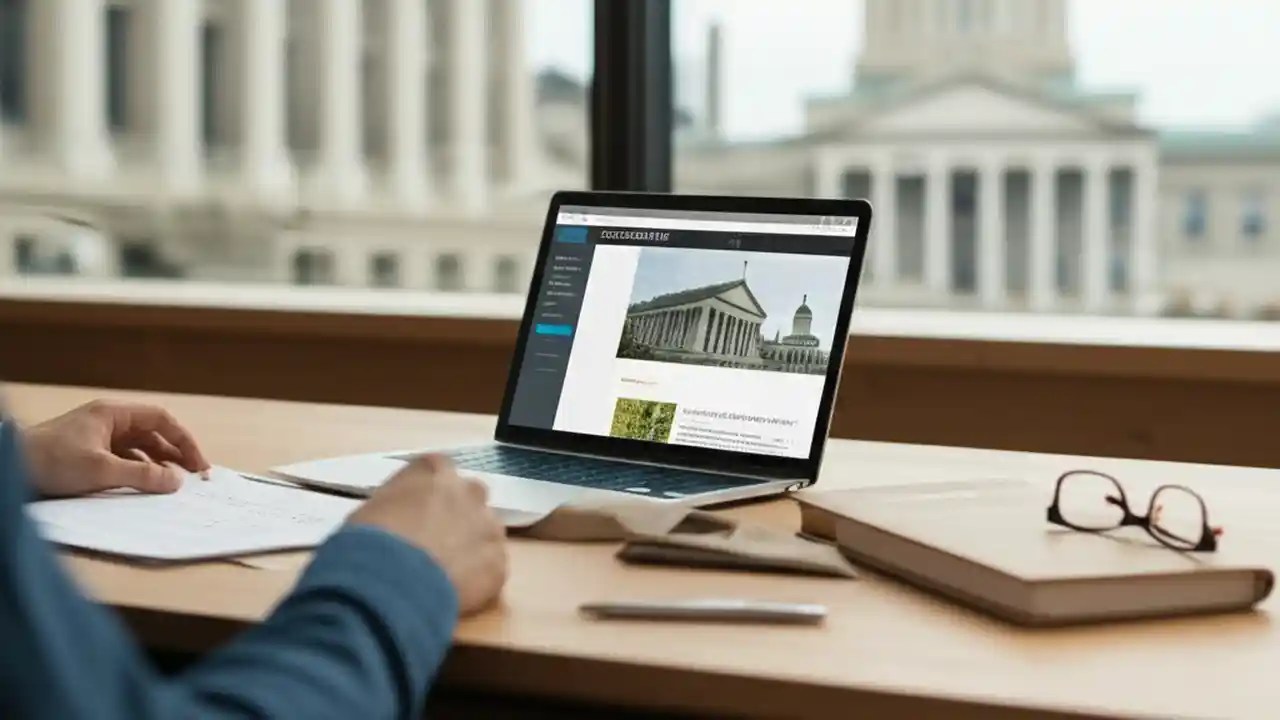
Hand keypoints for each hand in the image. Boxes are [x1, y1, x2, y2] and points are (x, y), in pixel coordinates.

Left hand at [21, 400, 210, 497]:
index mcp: (112, 413)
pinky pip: (123, 459)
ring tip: (172, 483)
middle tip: (193, 476)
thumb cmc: (50, 462)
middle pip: (152, 433)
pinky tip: (144, 486)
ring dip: (157, 464)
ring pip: (138, 448)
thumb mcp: (101, 470)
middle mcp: (107, 421)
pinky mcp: (87, 454)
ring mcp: (96, 437)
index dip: (184, 440)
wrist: (7, 468)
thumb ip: (142, 476)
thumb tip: (177, 481)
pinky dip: (138, 471)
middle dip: (175, 453)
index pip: (161, 419)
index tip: (198, 464)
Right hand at [348, 455, 507, 615]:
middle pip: (470, 496)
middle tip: (436, 540)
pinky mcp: (499, 562)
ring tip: (446, 572)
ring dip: (471, 545)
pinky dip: (478, 579)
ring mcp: (488, 526)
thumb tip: (401, 518)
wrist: (389, 583)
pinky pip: (491, 567)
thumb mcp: (372, 509)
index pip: (438, 469)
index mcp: (434, 471)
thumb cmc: (368, 542)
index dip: (428, 493)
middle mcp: (468, 490)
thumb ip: (398, 504)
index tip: (418, 510)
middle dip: (458, 513)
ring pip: (486, 531)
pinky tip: (455, 592)